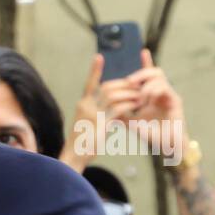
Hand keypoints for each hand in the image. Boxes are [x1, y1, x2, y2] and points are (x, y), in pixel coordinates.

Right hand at [63, 54, 141, 169]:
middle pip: (107, 87)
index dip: (95, 70)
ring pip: (114, 95)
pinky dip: (129, 105)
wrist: (73, 158)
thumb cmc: (81, 144)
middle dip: (124, 85)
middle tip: (137, 86)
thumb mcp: (86, 125)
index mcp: (82, 105)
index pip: (89, 84)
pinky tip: (137, 106)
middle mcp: (85, 106)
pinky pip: (118, 109)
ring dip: (129, 94)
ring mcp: (92, 114)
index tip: (99, 57)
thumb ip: (97, 114)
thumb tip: (112, 111)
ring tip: (140, 97)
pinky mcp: (100, 123)